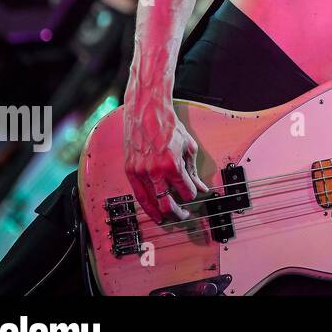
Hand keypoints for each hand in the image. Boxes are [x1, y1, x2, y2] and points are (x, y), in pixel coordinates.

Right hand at [123, 97, 209, 223]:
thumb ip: (193, 170)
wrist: (146, 112)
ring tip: (169, 218)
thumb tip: (201, 186)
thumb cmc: (168, 126)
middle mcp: (154, 171)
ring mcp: (140, 172)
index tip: (194, 193)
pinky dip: (146, 206)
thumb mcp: (188, 147)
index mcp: (172, 164)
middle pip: (167, 204)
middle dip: (178, 213)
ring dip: (162, 213)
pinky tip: (153, 212)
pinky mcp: (129, 171)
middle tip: (185, 215)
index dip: (192, 195)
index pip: (186, 191)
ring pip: (151, 203)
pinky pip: (138, 195)